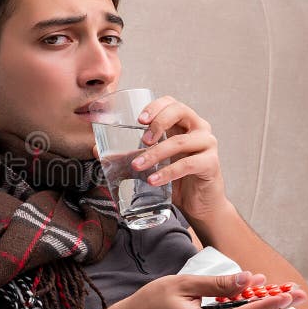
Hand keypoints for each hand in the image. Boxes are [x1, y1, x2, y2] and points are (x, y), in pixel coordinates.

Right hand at [113, 271, 306, 308]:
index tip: (289, 296)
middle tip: (296, 292)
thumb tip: (247, 280)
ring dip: (255, 308)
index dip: (268, 304)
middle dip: (270, 304)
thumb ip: (216, 284)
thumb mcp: (181, 286)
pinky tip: (245, 300)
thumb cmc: (149, 304)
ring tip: (277, 291)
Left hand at [133, 96, 227, 222]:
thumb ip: (127, 155)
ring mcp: (207, 145)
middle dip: (158, 122)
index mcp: (183, 123)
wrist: (198, 205)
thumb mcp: (151, 163)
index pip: (171, 103)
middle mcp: (198, 129)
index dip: (155, 106)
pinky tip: (153, 180)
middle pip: (180, 112)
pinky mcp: (211, 164)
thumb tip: (96, 150)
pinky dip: (168, 172)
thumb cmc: (175, 179)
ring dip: (155, 153)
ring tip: (137, 166)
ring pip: (180, 142)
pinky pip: (188, 164)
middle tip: (141, 139)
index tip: (139, 119)